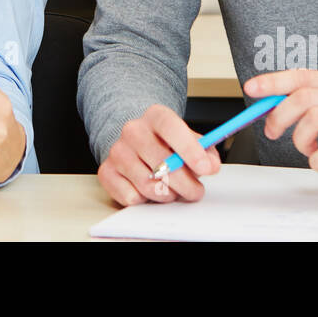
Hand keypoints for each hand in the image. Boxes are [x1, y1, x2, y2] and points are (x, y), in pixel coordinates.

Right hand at [97, 104, 220, 205]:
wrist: (136, 142)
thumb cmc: (166, 143)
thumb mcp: (189, 139)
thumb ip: (205, 150)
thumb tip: (211, 164)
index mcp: (155, 116)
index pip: (171, 127)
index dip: (190, 149)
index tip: (205, 168)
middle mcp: (133, 130)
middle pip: (162, 163)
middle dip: (186, 184)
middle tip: (196, 191)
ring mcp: (117, 151)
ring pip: (148, 185)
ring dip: (168, 194)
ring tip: (173, 190)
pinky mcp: (106, 171)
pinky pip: (132, 197)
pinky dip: (146, 200)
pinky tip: (149, 189)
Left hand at [244, 69, 317, 199]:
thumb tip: (274, 103)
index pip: (304, 75)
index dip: (273, 81)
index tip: (251, 89)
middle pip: (304, 96)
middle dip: (279, 115)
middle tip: (274, 132)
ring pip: (313, 118)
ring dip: (299, 139)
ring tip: (308, 149)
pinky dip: (316, 161)